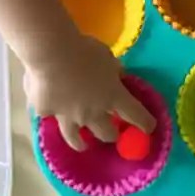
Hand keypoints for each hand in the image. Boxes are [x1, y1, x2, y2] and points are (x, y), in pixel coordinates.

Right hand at [24, 33, 155, 151]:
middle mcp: (92, 113)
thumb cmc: (84, 50)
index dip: (144, 123)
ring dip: (81, 143)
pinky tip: (45, 108)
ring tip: (82, 145)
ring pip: (75, 138)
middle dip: (111, 135)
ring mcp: (68, 116)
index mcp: (113, 96)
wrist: (51, 53)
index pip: (135, 114)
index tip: (149, 128)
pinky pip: (48, 115)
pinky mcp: (46, 112)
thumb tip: (117, 74)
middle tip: (111, 135)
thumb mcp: (106, 56)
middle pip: (106, 134)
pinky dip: (48, 112)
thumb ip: (112, 69)